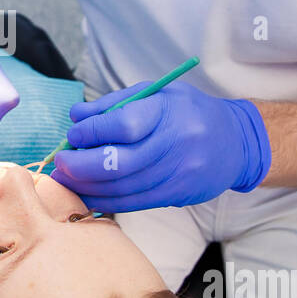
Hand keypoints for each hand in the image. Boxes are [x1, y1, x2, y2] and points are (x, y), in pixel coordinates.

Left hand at [49, 81, 270, 212]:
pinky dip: (106, 201)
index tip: (73, 135)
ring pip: (124, 188)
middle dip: (81, 166)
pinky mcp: (178, 195)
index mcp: (169, 111)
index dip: (91, 132)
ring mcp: (178, 174)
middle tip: (59, 164)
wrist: (236, 142)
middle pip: (119, 163)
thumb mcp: (156, 94)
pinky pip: (135, 203)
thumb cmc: (188, 112)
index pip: (124, 126)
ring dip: (87, 187)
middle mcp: (176, 144)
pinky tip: (87, 195)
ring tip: (65, 180)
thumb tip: (75, 117)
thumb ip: (114, 104)